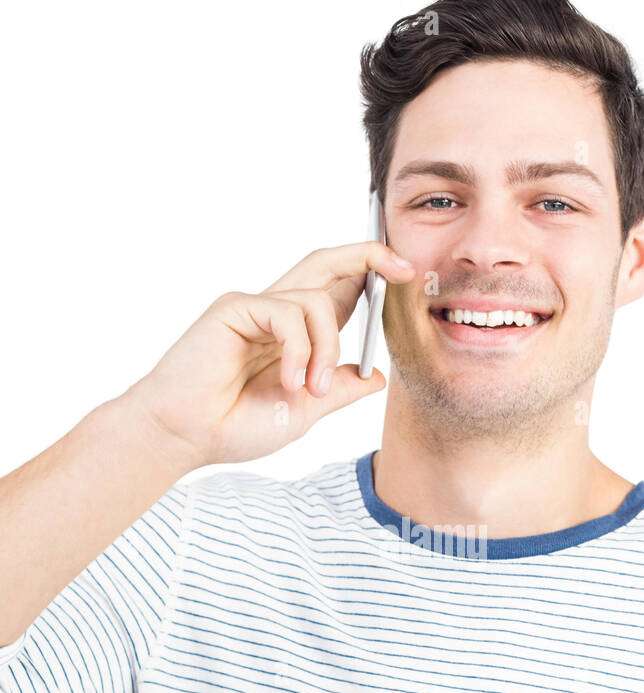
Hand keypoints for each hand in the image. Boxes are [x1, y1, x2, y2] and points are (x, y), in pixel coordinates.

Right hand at [123, 242, 414, 466]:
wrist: (186, 436)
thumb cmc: (233, 425)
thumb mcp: (305, 410)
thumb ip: (339, 389)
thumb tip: (378, 376)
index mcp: (294, 333)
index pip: (339, 291)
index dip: (373, 279)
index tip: (408, 278)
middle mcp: (276, 312)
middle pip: (328, 262)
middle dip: (369, 256)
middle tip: (405, 268)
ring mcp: (255, 307)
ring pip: (317, 299)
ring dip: (327, 347)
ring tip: (309, 389)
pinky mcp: (235, 308)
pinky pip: (287, 313)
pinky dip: (299, 350)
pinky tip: (286, 382)